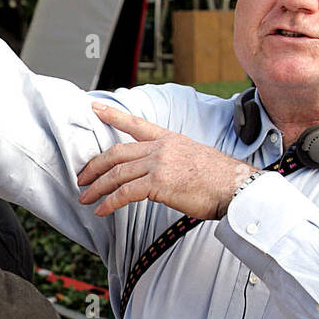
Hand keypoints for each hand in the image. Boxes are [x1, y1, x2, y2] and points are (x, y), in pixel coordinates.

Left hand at [77, 102, 253, 219]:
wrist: (236, 188)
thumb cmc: (220, 180)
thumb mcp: (194, 159)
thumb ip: (172, 161)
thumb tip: (159, 175)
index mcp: (170, 139)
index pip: (136, 124)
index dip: (113, 115)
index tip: (95, 108)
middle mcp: (161, 148)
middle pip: (117, 152)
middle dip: (95, 165)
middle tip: (82, 177)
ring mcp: (159, 163)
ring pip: (117, 173)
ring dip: (98, 187)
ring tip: (86, 197)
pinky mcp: (159, 182)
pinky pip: (125, 193)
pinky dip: (110, 202)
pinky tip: (101, 210)